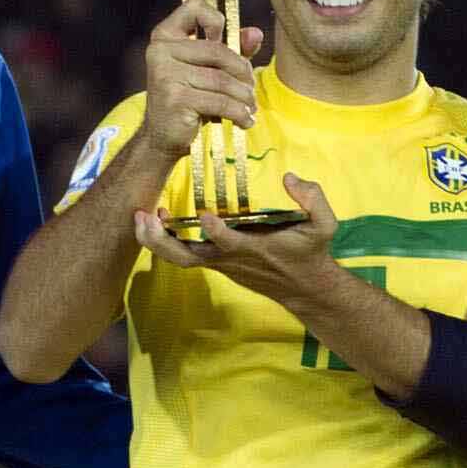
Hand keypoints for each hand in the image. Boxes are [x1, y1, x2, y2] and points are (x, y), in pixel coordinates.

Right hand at [130, 0, 262, 162]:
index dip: (215, 19)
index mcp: (165, 36)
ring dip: (243, 96)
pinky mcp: (175, 98)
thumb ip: (231, 49)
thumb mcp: (208, 70)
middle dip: (242, 71)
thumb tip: (257, 34)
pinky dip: (238, 113)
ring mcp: (165, 74)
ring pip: (221, 79)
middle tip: (250, 89)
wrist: (162, 137)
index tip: (224, 40)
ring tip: (250, 107)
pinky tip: (245, 120)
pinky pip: (219, 101)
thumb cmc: (188, 98)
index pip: (194, 6)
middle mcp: (160, 50)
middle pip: (217, 50)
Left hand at [130, 172, 340, 305]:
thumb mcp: (325, 225)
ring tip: (141, 216)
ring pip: (180, 258)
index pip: (230, 243)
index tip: (203, 214)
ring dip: (156, 240)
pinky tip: (155, 220)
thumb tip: (291, 178)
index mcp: (255, 249)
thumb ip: (313, 199)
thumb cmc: (312, 253)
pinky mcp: (216, 263)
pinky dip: (165, 242)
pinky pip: (184, 256)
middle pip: (187, 257)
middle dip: (162, 241)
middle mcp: (231, 259)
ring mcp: (220, 263)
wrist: (306, 289)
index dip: (215, 231)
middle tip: (144, 217)